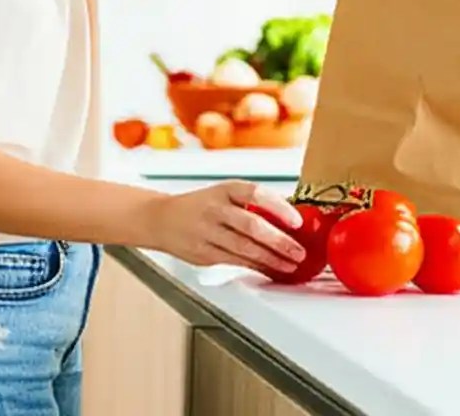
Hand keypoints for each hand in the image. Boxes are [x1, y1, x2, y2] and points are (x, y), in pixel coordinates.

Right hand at [147, 180, 306, 273]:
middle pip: (252, 225)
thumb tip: (289, 217)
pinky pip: (234, 261)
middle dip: (279, 241)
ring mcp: (208, 232)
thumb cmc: (199, 206)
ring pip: (244, 248)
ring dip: (271, 259)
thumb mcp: (223, 194)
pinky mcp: (204, 254)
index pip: (256, 194)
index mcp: (225, 190)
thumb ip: (251, 204)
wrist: (161, 219)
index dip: (279, 207)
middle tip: (298, 251)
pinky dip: (255, 267)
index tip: (297, 221)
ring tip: (289, 265)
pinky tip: (269, 270)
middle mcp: (216, 209)